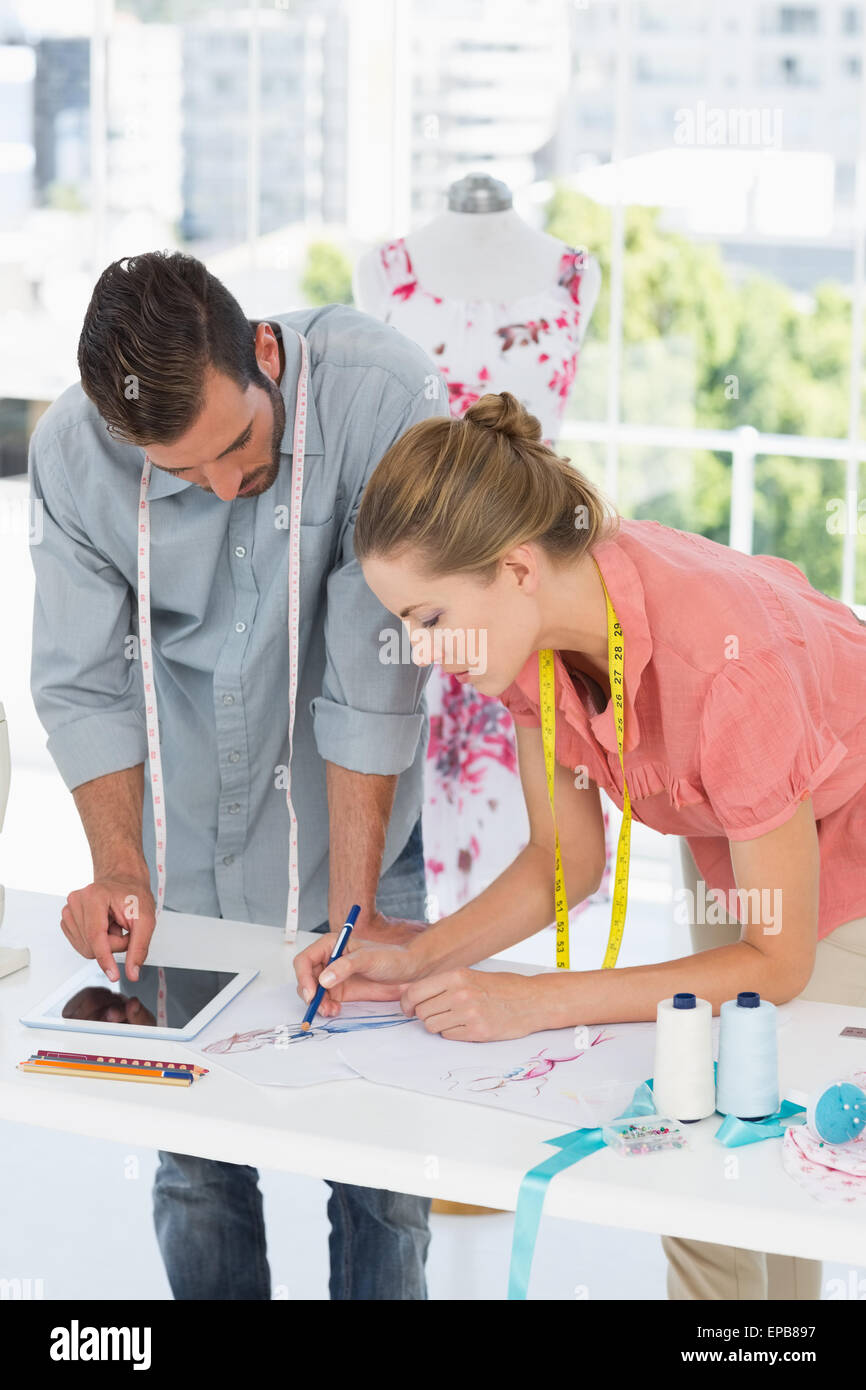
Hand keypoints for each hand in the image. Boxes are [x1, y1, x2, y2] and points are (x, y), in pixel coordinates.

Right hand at [60, 871, 155, 982]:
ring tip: (115, 925)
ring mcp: (68, 910)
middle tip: (125, 929)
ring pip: (87, 949)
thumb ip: (140, 947)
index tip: (114, 975)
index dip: (105, 959)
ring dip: (106, 944)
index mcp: (94, 896)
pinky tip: (104, 928)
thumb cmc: (133, 895)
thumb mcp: (146, 918)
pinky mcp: (67, 920)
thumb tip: (132, 973)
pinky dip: (97, 942)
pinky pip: (82, 946)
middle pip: (93, 946)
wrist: (123, 881)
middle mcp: (76, 901)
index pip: (96, 936)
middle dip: (114, 945)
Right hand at [293, 914, 425, 1015]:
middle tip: (319, 1006)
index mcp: (331, 945)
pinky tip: (334, 1011)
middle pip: (306, 977)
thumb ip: (345, 966)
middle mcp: (329, 960)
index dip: (303, 976)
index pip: (305, 959)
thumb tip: (323, 979)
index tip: (311, 993)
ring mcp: (334, 976)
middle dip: (309, 993)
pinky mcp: (340, 991)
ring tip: (330, 1010)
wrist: (408, 972)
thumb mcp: (368, 958)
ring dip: (316, 1003)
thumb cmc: (391, 958)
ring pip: (313, 992)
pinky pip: (324, 1001)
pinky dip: (325, 1008)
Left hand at [400, 969, 543, 1041]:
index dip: (406, 1003)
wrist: (531, 1000)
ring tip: (454, 1018)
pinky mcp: (478, 1031)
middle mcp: (460, 994)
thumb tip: (408, 994)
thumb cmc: (501, 987)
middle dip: (424, 1015)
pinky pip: (448, 1036)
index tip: (407, 1008)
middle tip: (438, 1013)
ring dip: (438, 1025)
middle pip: (421, 1012)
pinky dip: (452, 1033)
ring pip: (432, 1026)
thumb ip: (442, 984)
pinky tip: (466, 1025)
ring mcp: (469, 1014)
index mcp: (457, 976)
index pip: (415, 992)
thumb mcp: (470, 975)